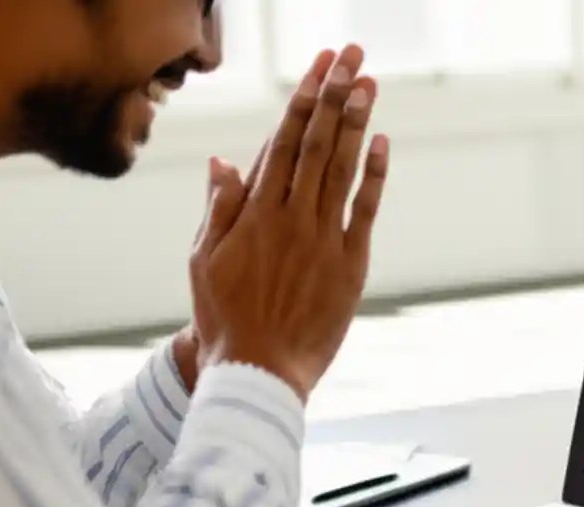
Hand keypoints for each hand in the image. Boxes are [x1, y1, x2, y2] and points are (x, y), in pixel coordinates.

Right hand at [189, 45, 388, 401]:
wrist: (259, 373)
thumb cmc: (224, 319)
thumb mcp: (203, 261)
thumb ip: (218, 208)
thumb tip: (223, 160)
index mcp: (253, 214)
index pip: (282, 142)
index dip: (302, 99)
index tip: (318, 67)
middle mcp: (290, 219)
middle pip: (316, 144)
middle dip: (334, 94)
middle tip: (350, 55)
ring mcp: (323, 240)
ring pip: (341, 169)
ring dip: (355, 122)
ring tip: (368, 82)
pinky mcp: (349, 266)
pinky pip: (364, 211)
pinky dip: (373, 175)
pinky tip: (380, 142)